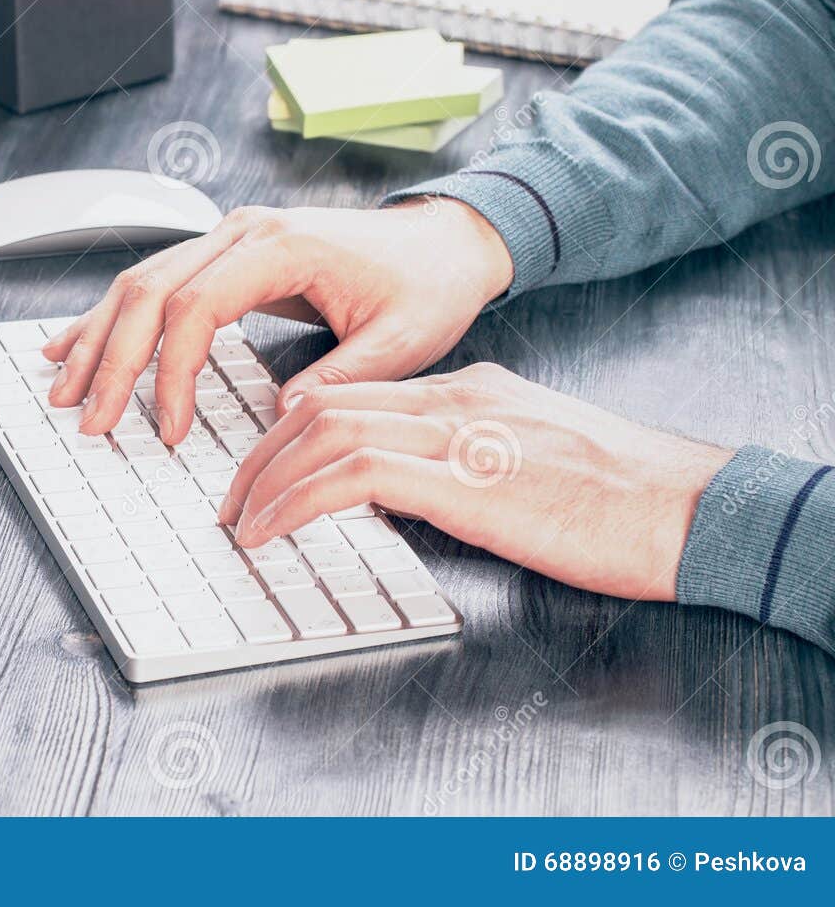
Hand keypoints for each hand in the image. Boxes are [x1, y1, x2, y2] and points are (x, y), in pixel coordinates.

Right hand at [42, 199, 513, 444]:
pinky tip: (76, 343)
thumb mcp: (400, 342)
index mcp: (280, 245)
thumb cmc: (426, 284)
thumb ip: (340, 380)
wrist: (444, 241)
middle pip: (150, 292)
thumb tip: (281, 419)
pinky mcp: (225, 254)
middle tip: (90, 420)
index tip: (170, 430)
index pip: (195, 307)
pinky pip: (155, 282)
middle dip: (113, 360)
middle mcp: (242, 232)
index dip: (170, 373)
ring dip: (99, 338)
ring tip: (66, 389)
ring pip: (140, 283)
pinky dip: (113, 316)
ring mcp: (228, 237)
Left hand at [220, 363, 733, 600]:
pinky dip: (297, 502)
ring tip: (238, 522)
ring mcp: (458, 435)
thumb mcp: (532, 457)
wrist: (690, 507)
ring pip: (325, 433)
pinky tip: (272, 531)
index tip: (263, 467)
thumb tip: (409, 486)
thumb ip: (468, 455)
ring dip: (266, 480)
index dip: (292, 430)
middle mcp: (456, 400)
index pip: (353, 394)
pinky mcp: (463, 480)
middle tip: (232, 497)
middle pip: (323, 406)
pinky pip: (352, 476)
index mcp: (471, 390)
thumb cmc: (624, 498)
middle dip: (262, 453)